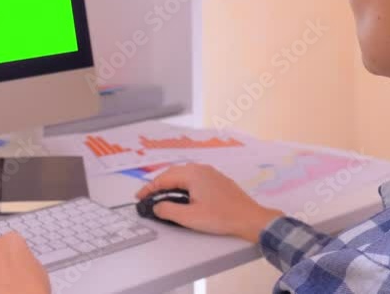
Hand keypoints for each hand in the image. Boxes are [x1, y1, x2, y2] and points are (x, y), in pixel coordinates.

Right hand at [135, 163, 283, 242]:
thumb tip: (157, 206)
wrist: (250, 219)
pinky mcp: (217, 180)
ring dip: (171, 183)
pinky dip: (182, 184)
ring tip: (162, 196)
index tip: (140, 197)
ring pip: (184, 174)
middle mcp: (201, 169)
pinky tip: (182, 195)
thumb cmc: (223, 217)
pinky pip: (194, 178)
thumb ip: (168, 210)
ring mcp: (210, 173)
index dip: (149, 188)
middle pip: (172, 173)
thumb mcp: (190, 217)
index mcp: (192, 174)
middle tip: (148, 196)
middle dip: (158, 184)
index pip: (163, 178)